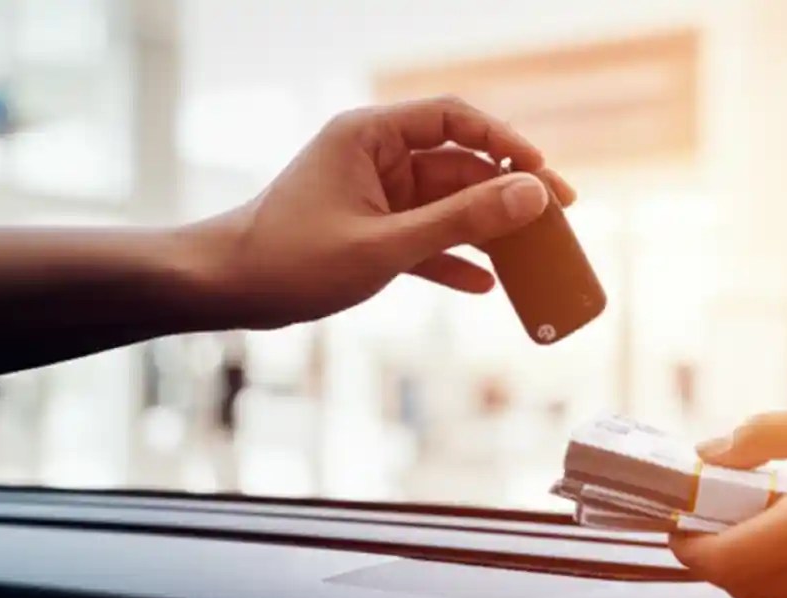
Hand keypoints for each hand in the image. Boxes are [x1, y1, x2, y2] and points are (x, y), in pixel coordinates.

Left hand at [184, 95, 575, 329]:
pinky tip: (485, 284)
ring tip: (535, 254)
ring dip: (486, 230)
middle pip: (458, 166)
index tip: (543, 171)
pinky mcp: (368, 231)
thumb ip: (460, 221)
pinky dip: (452, 259)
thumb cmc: (291, 259)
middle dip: (507, 194)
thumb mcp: (385, 244)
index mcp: (370, 137)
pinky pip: (424, 238)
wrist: (227, 291)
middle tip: (559, 216)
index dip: (504, 141)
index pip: (453, 118)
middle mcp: (375, 158)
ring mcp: (373, 196)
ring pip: (446, 206)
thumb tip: (531, 196)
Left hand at [670, 403, 786, 597]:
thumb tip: (712, 451)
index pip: (726, 558)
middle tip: (708, 521)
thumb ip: (768, 435)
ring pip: (770, 596)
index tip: (679, 524)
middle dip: (713, 556)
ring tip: (754, 524)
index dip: (690, 546)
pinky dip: (783, 578)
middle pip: (740, 583)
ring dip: (748, 568)